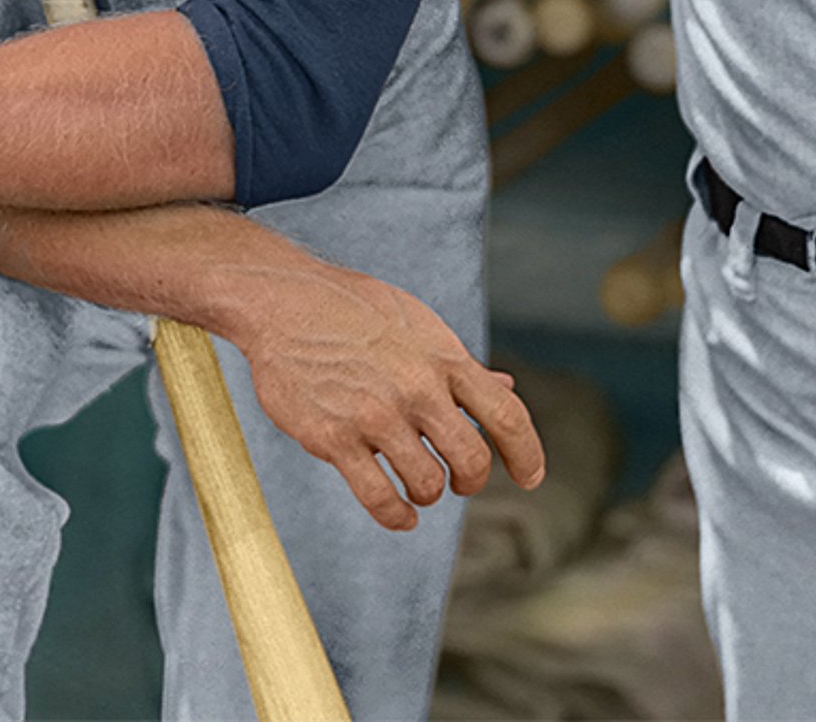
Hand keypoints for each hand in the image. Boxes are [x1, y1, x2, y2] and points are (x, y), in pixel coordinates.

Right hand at [229, 263, 545, 530]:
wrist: (285, 300)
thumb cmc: (355, 310)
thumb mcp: (417, 326)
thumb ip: (460, 365)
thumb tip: (506, 385)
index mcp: (443, 357)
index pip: (506, 414)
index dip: (526, 453)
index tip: (530, 477)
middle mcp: (417, 387)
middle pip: (472, 459)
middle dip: (472, 480)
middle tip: (460, 482)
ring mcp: (376, 414)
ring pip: (427, 483)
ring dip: (428, 493)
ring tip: (418, 485)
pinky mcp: (335, 437)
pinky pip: (379, 497)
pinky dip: (396, 515)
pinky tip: (401, 514)